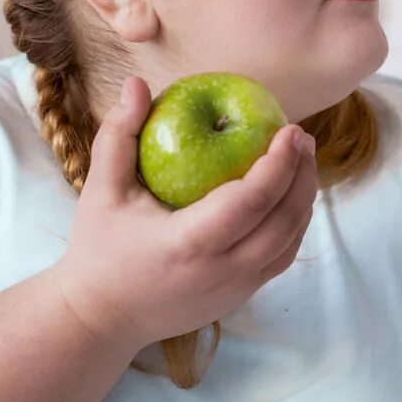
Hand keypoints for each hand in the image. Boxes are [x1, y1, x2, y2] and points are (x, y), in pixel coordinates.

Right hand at [49, 76, 318, 352]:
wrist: (101, 319)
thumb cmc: (98, 249)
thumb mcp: (101, 191)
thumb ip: (118, 135)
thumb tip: (137, 83)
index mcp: (188, 244)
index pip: (251, 202)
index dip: (280, 164)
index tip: (291, 129)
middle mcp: (220, 271)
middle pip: (284, 221)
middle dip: (303, 175)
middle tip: (302, 136)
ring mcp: (235, 289)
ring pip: (290, 241)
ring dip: (304, 198)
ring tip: (303, 159)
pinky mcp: (240, 297)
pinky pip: (281, 257)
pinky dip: (294, 224)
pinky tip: (290, 194)